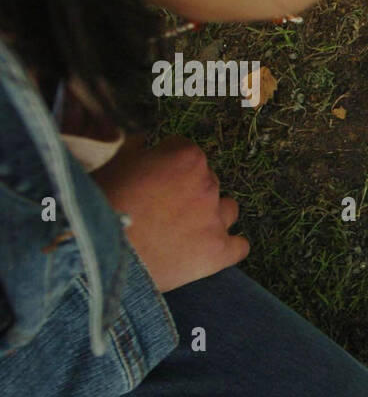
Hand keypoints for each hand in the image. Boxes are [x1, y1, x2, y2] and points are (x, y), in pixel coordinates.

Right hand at [91, 135, 249, 291]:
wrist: (97, 253)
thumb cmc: (100, 206)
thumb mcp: (114, 164)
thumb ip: (139, 149)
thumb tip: (147, 143)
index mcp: (186, 157)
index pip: (186, 152)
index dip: (168, 166)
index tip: (155, 178)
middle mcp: (208, 185)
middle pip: (207, 182)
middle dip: (188, 192)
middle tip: (163, 209)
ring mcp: (216, 219)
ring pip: (228, 210)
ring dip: (212, 216)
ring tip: (186, 230)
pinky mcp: (219, 252)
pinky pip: (240, 247)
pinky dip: (228, 248)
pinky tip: (212, 250)